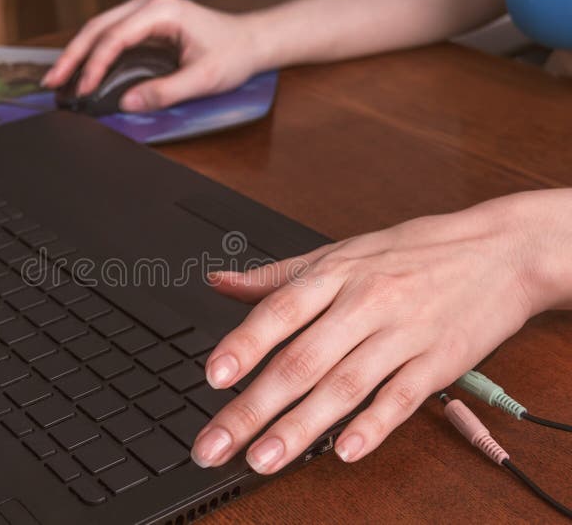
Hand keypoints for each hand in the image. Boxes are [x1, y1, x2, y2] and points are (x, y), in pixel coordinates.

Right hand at [42, 0, 261, 111]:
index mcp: (162, 10)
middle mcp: (149, 3)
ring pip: (99, 28)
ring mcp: (145, 9)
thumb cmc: (232, 54)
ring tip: (58, 78)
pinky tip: (80, 69)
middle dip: (72, 56)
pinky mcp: (145, 20)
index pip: (115, 37)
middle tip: (52, 83)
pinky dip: (93, 52)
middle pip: (98, 27)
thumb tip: (128, 103)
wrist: (250, 41)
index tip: (83, 89)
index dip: (95, 65)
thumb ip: (165, 92)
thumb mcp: (203, 78)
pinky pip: (110, 33)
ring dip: (77, 53)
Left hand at [192, 189, 571, 472]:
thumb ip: (276, 276)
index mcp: (336, 275)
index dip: (244, 344)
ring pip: (345, 385)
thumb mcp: (340, 252)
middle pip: (302, 360)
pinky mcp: (438, 362)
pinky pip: (403, 398)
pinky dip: (375, 425)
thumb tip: (219, 282)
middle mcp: (365, 304)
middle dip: (253, 407)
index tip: (212, 376)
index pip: (280, 311)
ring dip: (301, 427)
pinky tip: (346, 452)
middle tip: (215, 444)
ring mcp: (402, 335)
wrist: (498, 252)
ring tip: (264, 458)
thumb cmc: (412, 253)